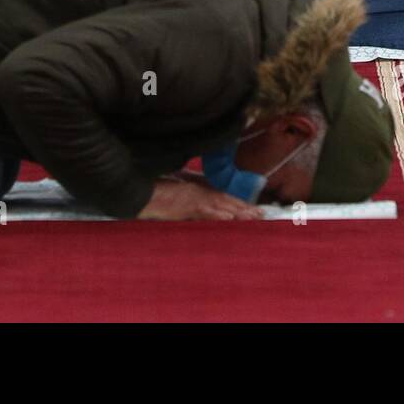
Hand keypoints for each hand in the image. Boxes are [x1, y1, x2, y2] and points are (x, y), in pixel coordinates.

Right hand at [137, 178, 263, 220]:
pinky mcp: (188, 204)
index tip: (254, 209)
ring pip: (222, 206)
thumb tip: (201, 199)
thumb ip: (191, 189)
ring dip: (239, 212)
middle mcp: (199, 192)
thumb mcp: (176, 185)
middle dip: (244, 209)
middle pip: (227, 201)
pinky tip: (231, 218)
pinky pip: (208, 211)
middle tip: (262, 214)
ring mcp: (195, 199)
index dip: (239, 203)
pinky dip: (220, 215)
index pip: (223, 196)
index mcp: (198, 188)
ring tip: (254, 217)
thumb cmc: (156, 187)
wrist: (141, 190)